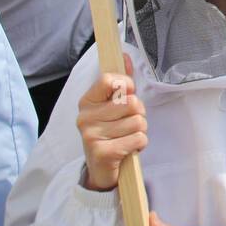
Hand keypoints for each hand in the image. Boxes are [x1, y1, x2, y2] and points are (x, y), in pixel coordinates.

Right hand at [77, 53, 147, 191]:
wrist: (100, 169)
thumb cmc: (110, 132)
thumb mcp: (112, 106)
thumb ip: (120, 82)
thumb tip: (126, 56)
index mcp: (87, 101)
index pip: (111, 80)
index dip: (126, 86)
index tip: (126, 95)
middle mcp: (85, 117)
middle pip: (131, 102)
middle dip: (138, 113)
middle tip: (128, 124)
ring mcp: (91, 135)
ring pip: (138, 122)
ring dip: (140, 131)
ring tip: (127, 137)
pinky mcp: (103, 153)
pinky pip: (138, 139)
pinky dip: (140, 144)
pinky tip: (128, 149)